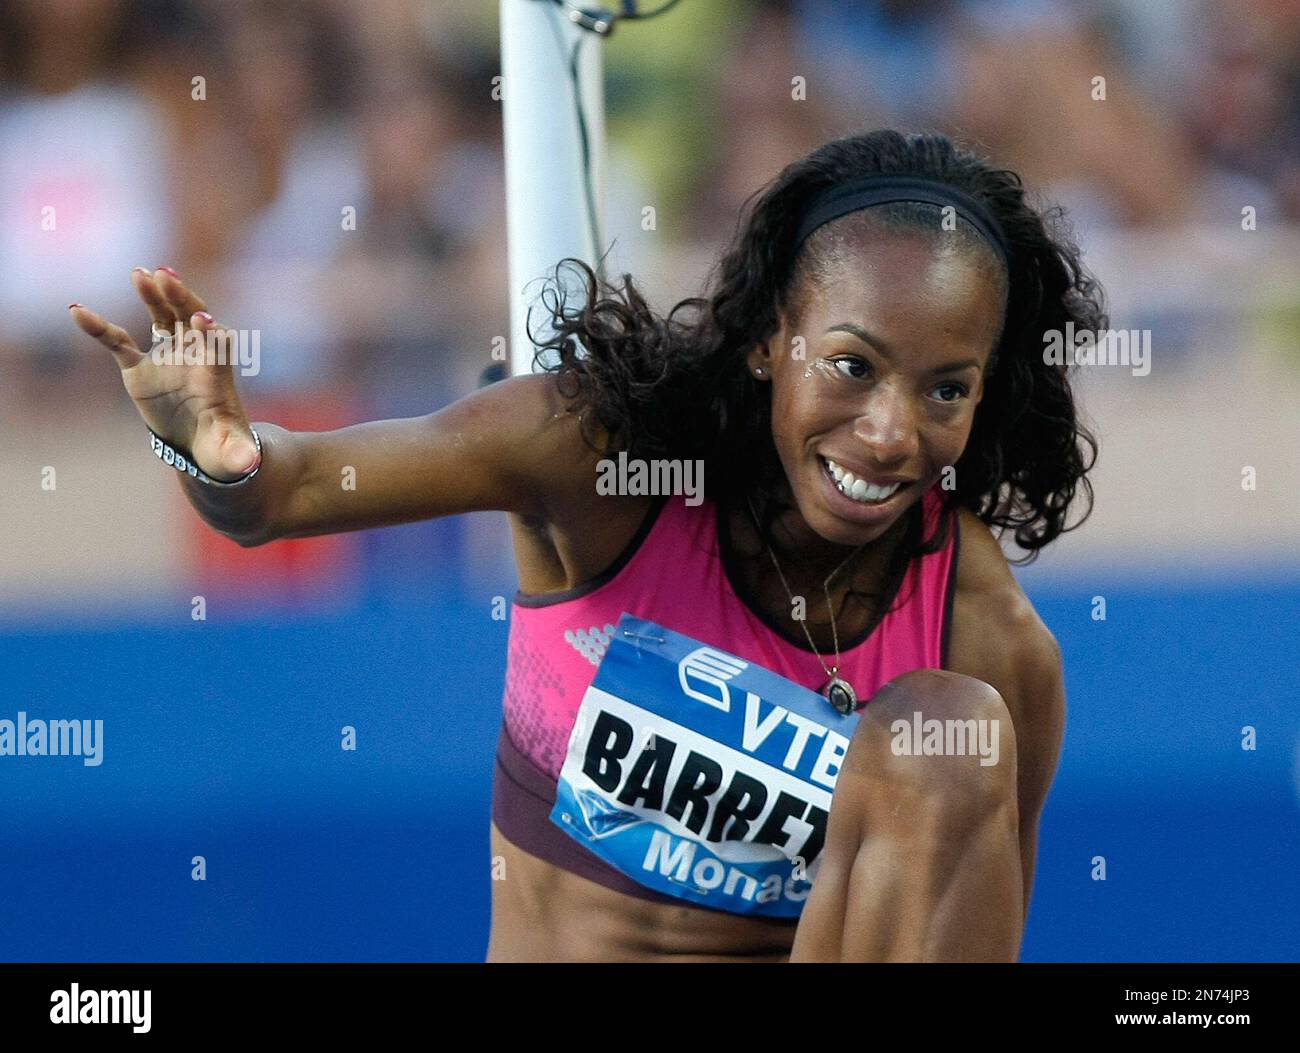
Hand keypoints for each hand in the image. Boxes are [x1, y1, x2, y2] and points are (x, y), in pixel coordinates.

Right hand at [69, 267, 260, 482]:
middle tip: (168, 277)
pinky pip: (118, 342)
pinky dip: (100, 328)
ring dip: (152, 296)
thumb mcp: (232, 453)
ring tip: (141, 274)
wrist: (200, 444)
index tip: (204, 321)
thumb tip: (248, 464)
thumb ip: (240, 454)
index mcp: (218, 375)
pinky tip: (77, 311)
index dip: (211, 334)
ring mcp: (168, 357)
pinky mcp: (140, 367)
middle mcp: (195, 357)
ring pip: (162, 318)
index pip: (218, 347)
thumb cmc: (221, 446)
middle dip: (182, 299)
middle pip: (191, 318)